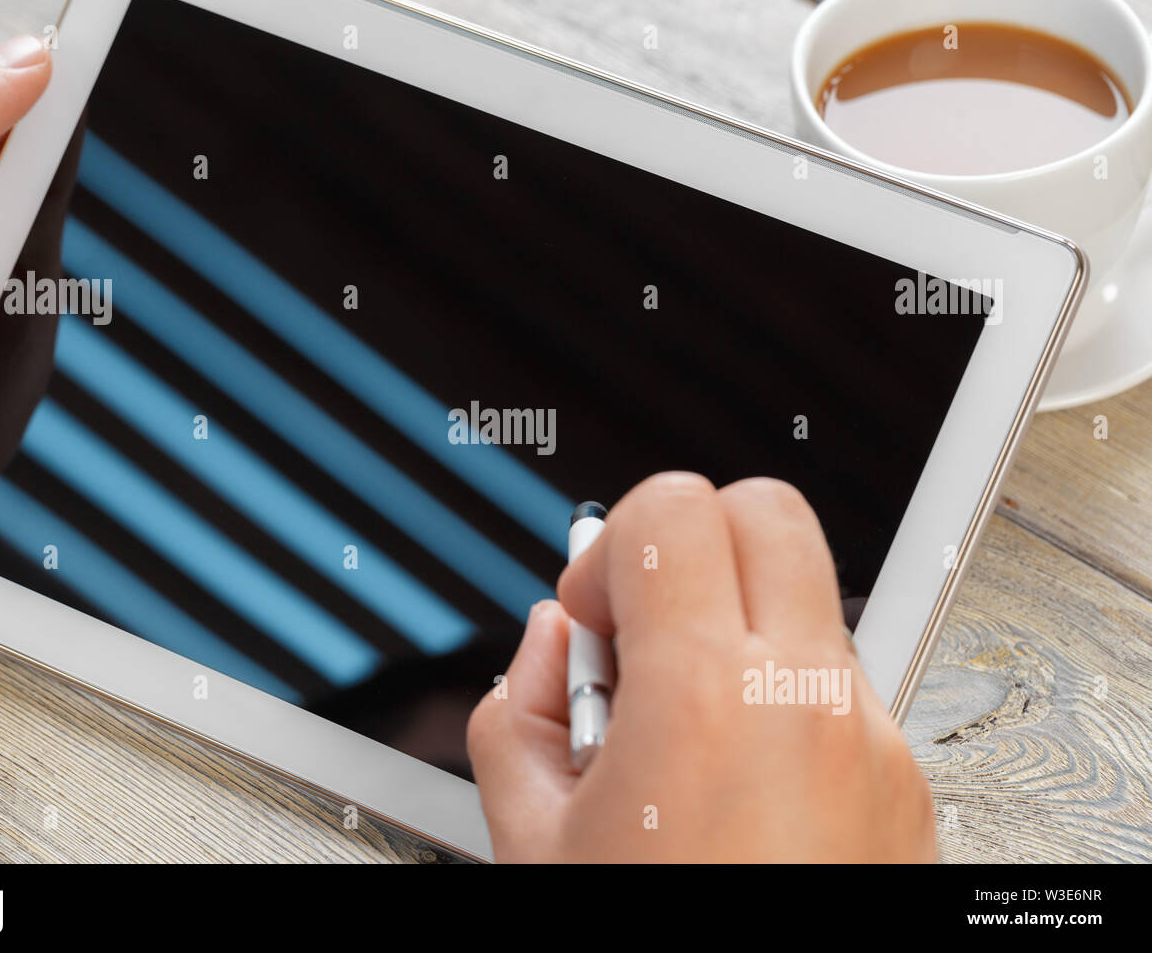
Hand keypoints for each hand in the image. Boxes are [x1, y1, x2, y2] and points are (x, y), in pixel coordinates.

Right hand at [468, 472, 936, 861]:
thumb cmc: (658, 936)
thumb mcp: (534, 842)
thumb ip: (516, 711)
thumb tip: (547, 646)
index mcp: (705, 697)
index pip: (672, 510)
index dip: (611, 547)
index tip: (592, 612)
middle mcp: (805, 697)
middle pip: (764, 509)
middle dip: (690, 540)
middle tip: (643, 621)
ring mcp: (868, 733)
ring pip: (805, 591)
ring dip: (736, 618)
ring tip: (681, 716)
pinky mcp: (901, 776)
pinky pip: (837, 676)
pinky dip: (781, 686)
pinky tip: (732, 774)